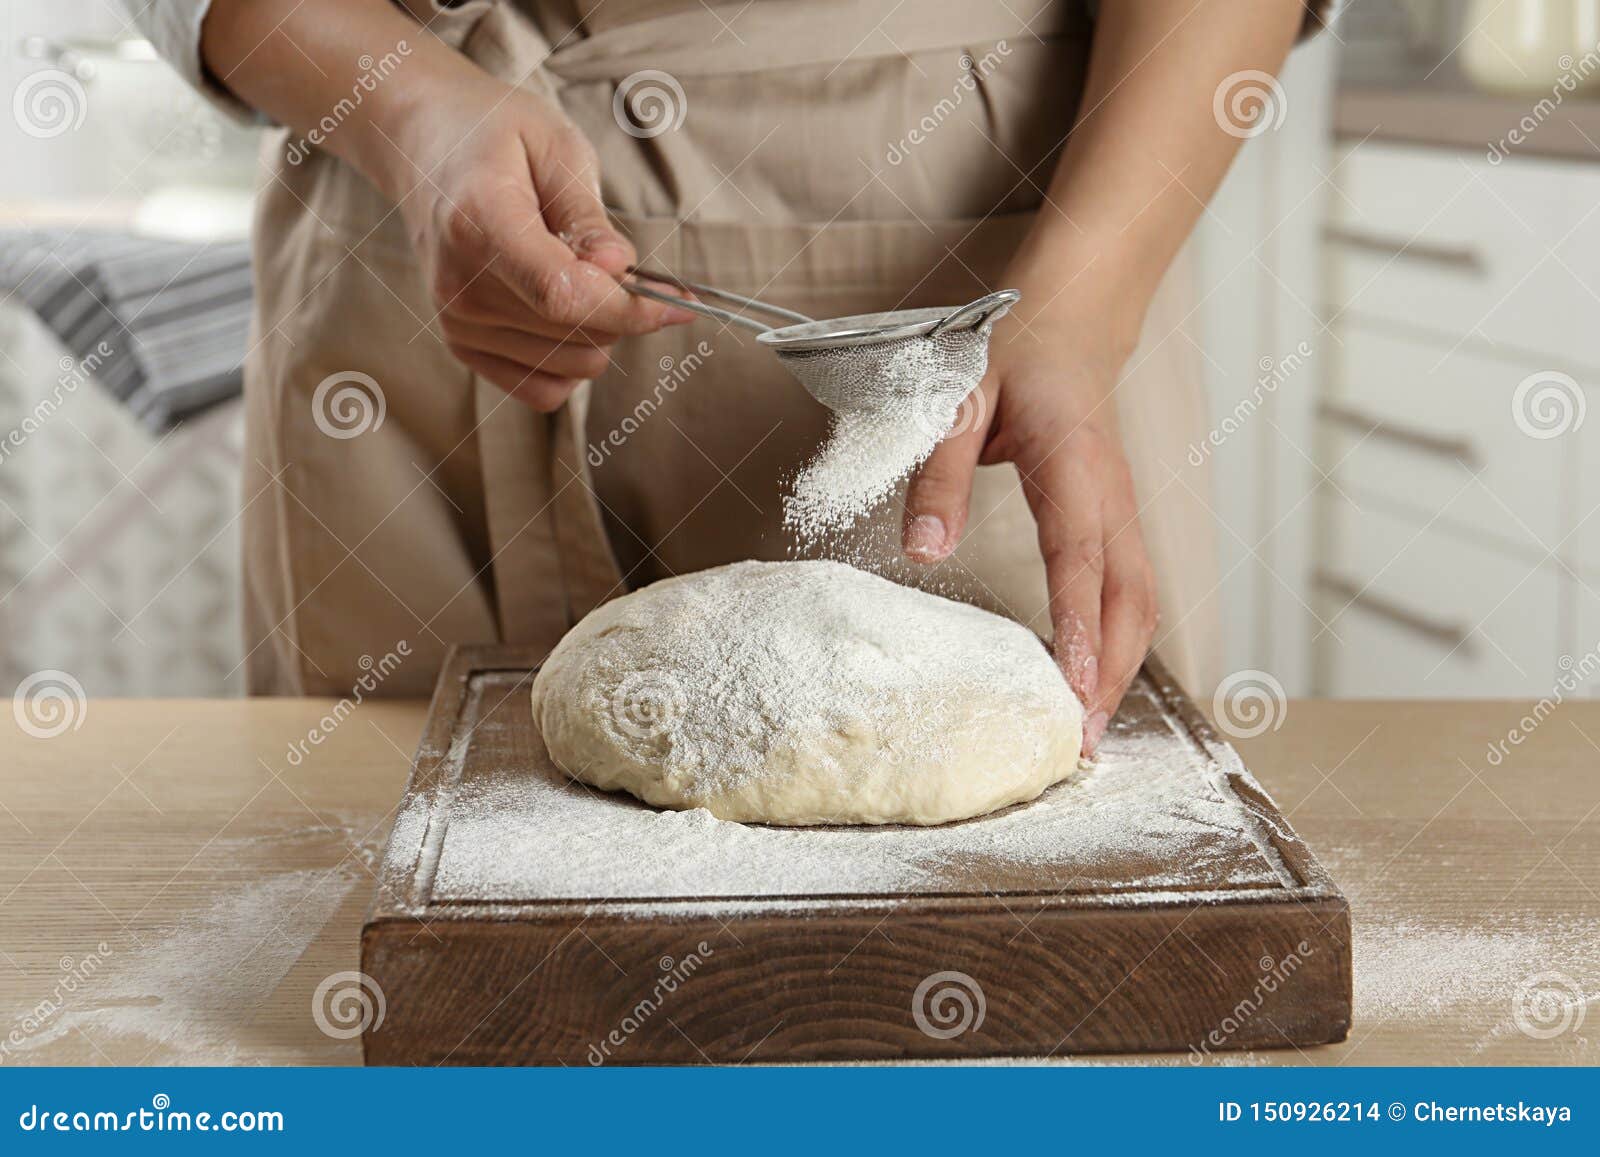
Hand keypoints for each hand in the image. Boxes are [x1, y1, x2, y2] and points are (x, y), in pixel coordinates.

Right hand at [375, 69, 690, 407]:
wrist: (424, 144)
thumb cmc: (494, 133)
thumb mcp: (555, 146)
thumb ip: (588, 216)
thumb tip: (620, 269)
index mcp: (479, 223)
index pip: (564, 296)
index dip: (630, 308)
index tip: (678, 301)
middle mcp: (461, 285)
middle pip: (576, 335)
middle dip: (622, 308)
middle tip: (619, 262)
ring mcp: (457, 322)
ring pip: (573, 365)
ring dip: (598, 330)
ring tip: (577, 272)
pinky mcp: (462, 345)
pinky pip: (544, 389)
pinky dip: (571, 359)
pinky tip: (566, 314)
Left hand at [901, 289, 1155, 757]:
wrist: (1064, 328)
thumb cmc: (1006, 362)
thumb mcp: (955, 405)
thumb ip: (939, 476)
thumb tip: (925, 553)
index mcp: (1073, 465)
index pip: (1081, 560)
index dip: (1080, 628)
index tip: (1073, 688)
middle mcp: (1113, 497)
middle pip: (1131, 598)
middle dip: (1113, 674)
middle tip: (1079, 742)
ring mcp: (1125, 512)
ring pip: (1142, 602)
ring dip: (1123, 667)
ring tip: (1087, 730)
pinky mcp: (1120, 524)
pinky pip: (1132, 592)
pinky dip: (1121, 644)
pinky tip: (1094, 681)